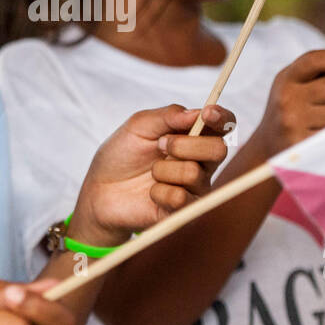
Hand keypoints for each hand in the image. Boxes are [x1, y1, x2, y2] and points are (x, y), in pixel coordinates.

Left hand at [68, 104, 235, 245]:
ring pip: (194, 173)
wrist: (100, 189)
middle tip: (160, 145)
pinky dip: (159, 192)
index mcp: (194, 137)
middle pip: (218, 149)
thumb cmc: (122, 155)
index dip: (222, 118)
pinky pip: (181, 198)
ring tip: (151, 173)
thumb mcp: (139, 126)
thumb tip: (197, 112)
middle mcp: (202, 162)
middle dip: (185, 144)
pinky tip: (151, 193)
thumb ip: (168, 115)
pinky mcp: (184, 212)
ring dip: (163, 169)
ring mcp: (195, 188)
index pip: (224, 125)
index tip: (207, 112)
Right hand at [250, 49, 324, 155]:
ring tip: (317, 121)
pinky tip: (316, 134)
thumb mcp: (292, 84)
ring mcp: (294, 123)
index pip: (314, 60)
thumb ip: (314, 72)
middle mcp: (288, 99)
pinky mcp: (304, 144)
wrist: (267, 145)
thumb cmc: (289, 109)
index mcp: (286, 80)